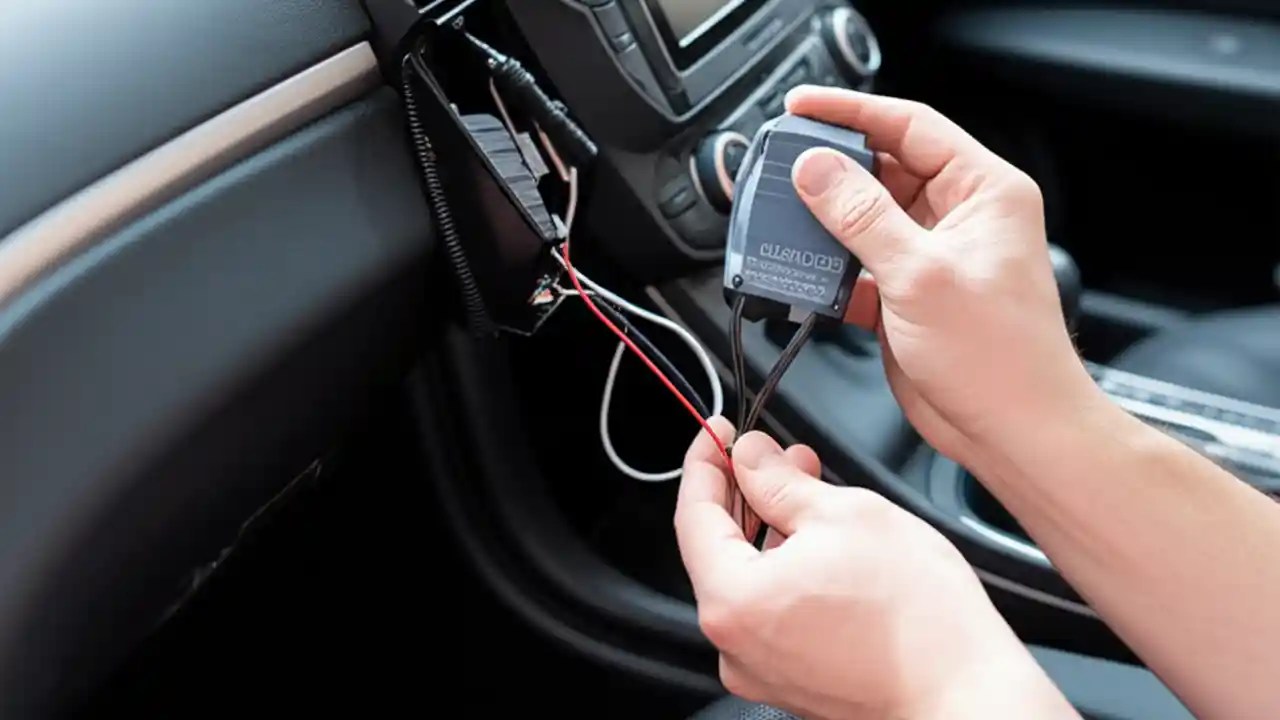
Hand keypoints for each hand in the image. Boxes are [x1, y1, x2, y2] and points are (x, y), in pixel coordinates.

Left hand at [675, 419, 1075, 718]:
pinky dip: (785, 570)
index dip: (705, 462)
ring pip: (748, 579)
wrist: (967, 694)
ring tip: (808, 489)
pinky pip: (772, 611)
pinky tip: (817, 543)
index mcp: (733, 600)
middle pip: (717, 549)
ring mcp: (761, 668)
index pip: (692, 515)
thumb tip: (749, 457)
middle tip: (774, 454)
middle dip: (744, 492)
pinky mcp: (793, 680)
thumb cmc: (918, 615)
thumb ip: (780, 481)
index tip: (718, 432)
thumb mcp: (844, 513)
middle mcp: (734, 644)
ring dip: (769, 529)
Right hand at [786, 86, 1103, 473]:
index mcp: (982, 191)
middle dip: (830, 170)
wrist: (1013, 431)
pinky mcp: (906, 295)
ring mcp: (930, 257)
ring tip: (784, 222)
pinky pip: (856, 266)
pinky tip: (805, 277)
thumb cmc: (1002, 358)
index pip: (910, 126)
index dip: (853, 112)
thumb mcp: (921, 275)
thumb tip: (817, 170)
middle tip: (782, 169)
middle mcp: (958, 217)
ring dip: (824, 223)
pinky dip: (827, 272)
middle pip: (881, 170)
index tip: (803, 108)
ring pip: (862, 219)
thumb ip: (861, 218)